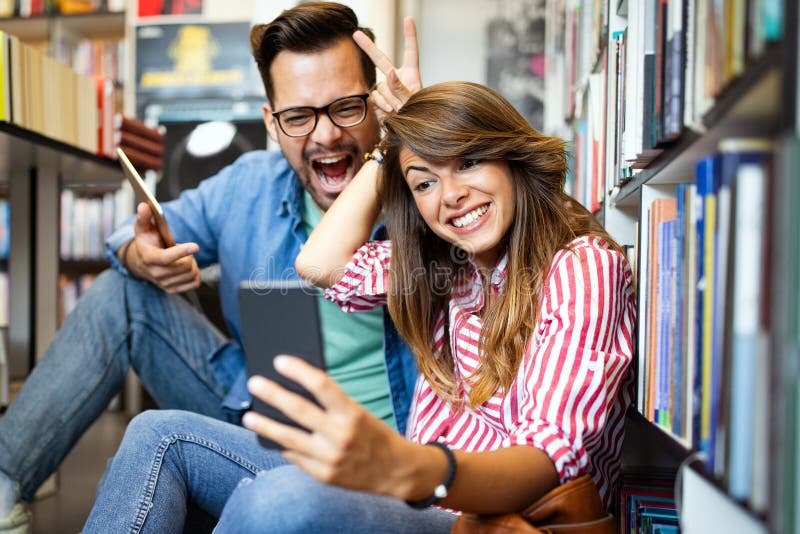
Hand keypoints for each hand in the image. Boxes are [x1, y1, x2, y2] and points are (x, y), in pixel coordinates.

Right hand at [125, 202, 200, 292]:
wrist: (141, 263)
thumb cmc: (146, 241)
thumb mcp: (143, 228)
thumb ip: (144, 217)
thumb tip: (145, 205)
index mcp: (148, 258)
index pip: (167, 258)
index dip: (182, 252)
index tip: (195, 246)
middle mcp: (155, 273)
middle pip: (185, 265)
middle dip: (189, 255)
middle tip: (183, 249)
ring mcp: (163, 283)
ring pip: (192, 273)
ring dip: (192, 263)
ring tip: (182, 258)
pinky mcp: (172, 290)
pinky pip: (195, 282)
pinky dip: (195, 274)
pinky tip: (185, 267)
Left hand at [243, 356, 416, 496]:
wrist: (396, 472)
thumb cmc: (375, 434)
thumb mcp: (360, 413)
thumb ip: (332, 405)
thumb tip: (297, 390)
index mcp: (353, 414)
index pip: (321, 385)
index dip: (299, 371)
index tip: (279, 361)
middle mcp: (341, 436)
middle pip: (299, 411)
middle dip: (272, 394)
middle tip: (254, 383)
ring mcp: (330, 458)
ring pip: (288, 438)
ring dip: (265, 425)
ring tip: (248, 416)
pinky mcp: (324, 476)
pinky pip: (296, 458)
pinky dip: (283, 446)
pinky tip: (272, 438)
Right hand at [353, 16, 421, 115]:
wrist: (408, 131)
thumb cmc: (417, 114)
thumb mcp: (413, 100)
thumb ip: (401, 87)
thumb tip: (389, 73)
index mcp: (411, 74)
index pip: (410, 51)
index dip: (409, 35)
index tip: (408, 19)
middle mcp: (396, 78)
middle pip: (381, 59)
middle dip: (367, 47)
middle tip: (356, 33)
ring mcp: (386, 88)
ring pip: (381, 87)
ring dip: (390, 98)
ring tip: (400, 108)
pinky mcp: (377, 99)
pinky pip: (375, 97)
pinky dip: (382, 104)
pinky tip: (390, 111)